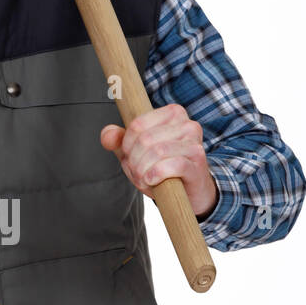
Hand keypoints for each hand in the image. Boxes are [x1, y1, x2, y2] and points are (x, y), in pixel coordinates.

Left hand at [100, 103, 217, 218]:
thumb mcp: (137, 152)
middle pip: (145, 139)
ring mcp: (195, 142)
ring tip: (144, 180)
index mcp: (173, 113)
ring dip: (143, 171)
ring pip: (157, 151)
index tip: (129, 157)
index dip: (126, 145)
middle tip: (136, 173)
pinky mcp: (198, 162)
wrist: (190, 191)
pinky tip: (152, 182)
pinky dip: (155, 176)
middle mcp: (187, 124)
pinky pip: (172, 165)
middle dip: (134, 161)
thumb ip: (118, 141)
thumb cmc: (163, 168)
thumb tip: (107, 136)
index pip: (137, 124)